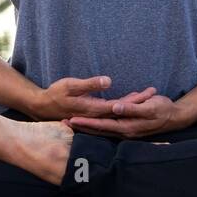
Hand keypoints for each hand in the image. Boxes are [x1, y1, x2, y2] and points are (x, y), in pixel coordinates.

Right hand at [30, 75, 153, 120]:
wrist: (43, 106)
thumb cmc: (56, 93)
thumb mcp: (71, 85)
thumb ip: (90, 84)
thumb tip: (108, 81)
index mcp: (93, 109)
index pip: (119, 107)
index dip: (133, 101)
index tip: (147, 96)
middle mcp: (97, 115)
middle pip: (122, 110)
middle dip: (138, 103)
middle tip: (153, 94)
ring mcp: (95, 115)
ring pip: (118, 111)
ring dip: (132, 103)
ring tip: (147, 94)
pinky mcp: (93, 112)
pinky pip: (112, 110)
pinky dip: (122, 104)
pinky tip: (131, 98)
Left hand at [62, 88, 189, 139]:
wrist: (176, 117)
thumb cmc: (163, 110)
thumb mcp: (149, 107)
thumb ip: (132, 108)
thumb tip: (115, 108)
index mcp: (127, 127)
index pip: (101, 125)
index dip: (86, 123)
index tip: (71, 120)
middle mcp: (124, 131)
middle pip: (98, 130)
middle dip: (81, 127)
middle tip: (63, 123)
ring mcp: (125, 130)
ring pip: (102, 129)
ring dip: (87, 126)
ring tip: (71, 122)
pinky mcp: (127, 126)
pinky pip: (109, 126)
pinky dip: (98, 124)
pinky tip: (90, 121)